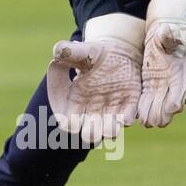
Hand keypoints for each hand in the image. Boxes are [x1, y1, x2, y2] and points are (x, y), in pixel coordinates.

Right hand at [45, 13, 144, 143]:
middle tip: (91, 133)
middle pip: (89, 131)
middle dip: (90, 134)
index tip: (69, 122)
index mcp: (75, 102)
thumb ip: (67, 52)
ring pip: (109, 129)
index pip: (68, 121)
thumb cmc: (92, 54)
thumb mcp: (80, 51)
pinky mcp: (128, 105)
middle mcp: (92, 111)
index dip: (68, 124)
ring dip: (110, 131)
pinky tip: (125, 118)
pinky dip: (126, 120)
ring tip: (110, 129)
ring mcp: (111, 110)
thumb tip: (57, 51)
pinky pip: (127, 116)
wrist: (116, 52)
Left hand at [138, 0, 185, 127]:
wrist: (164, 34)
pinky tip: (138, 117)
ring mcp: (161, 85)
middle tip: (155, 122)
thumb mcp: (168, 34)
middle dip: (162, 113)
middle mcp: (172, 82)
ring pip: (159, 104)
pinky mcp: (151, 84)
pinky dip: (144, 108)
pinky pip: (148, 99)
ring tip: (147, 123)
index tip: (173, 108)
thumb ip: (168, 36)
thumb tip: (165, 31)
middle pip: (168, 103)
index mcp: (179, 73)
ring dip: (153, 114)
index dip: (176, 99)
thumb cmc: (168, 34)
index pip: (180, 90)